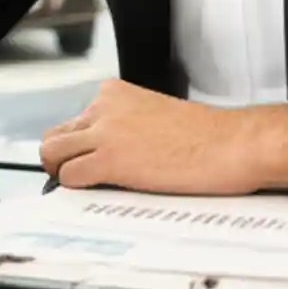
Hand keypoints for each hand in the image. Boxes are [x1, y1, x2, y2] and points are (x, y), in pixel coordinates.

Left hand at [39, 79, 287, 195]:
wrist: (235, 143)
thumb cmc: (209, 136)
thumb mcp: (155, 116)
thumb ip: (125, 126)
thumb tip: (106, 152)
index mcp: (115, 93)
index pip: (74, 120)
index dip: (80, 146)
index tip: (91, 160)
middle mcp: (104, 108)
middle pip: (55, 136)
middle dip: (62, 160)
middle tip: (80, 178)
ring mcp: (104, 133)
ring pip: (52, 155)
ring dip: (63, 175)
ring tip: (87, 188)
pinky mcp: (110, 160)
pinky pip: (70, 178)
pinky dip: (77, 191)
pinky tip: (99, 194)